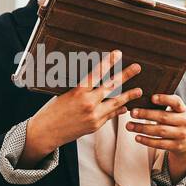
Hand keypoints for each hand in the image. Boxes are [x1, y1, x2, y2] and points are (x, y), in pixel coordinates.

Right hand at [22, 50, 143, 164]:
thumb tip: (96, 80)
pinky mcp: (95, 126)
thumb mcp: (65, 94)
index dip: (108, 63)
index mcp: (78, 92)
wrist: (46, 132)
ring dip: (128, 96)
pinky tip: (125, 106)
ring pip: (115, 103)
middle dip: (125, 76)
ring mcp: (94, 116)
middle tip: (137, 68)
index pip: (97, 74)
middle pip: (111, 87)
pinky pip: (110, 115)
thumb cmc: (53, 110)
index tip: (118, 54)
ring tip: (138, 90)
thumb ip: (82, 89)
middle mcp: (88, 104)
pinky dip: (118, 110)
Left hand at [127, 93, 185, 179]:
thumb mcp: (175, 113)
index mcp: (183, 110)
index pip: (176, 102)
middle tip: (132, 113)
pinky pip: (160, 143)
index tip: (152, 98)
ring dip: (142, 128)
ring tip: (129, 126)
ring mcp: (181, 135)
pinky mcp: (176, 146)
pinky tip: (137, 137)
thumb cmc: (175, 122)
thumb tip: (140, 98)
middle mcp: (184, 121)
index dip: (165, 99)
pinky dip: (147, 141)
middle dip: (146, 115)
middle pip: (164, 117)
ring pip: (160, 131)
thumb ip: (164, 106)